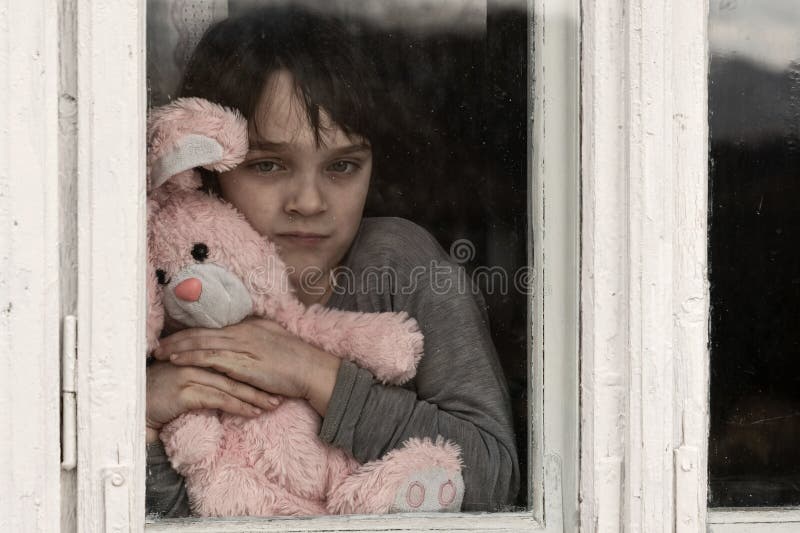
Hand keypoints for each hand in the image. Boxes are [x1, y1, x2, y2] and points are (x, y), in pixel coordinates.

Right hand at [145, 360, 281, 442]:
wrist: (133, 406)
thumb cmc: (158, 393)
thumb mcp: (184, 378)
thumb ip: (204, 373)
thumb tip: (227, 378)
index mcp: (197, 354)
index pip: (231, 361)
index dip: (253, 370)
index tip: (274, 379)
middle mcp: (196, 361)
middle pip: (235, 372)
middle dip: (260, 383)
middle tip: (281, 392)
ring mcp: (191, 374)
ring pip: (230, 385)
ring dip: (254, 396)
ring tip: (272, 404)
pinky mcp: (186, 390)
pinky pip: (218, 399)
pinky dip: (238, 406)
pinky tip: (252, 413)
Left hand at [152, 317, 341, 414]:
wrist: (312, 369)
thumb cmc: (297, 361)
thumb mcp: (276, 342)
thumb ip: (258, 340)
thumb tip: (246, 342)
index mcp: (251, 324)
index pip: (214, 325)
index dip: (191, 330)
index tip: (173, 334)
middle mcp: (243, 330)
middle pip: (202, 331)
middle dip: (176, 336)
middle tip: (154, 342)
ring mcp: (242, 345)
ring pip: (201, 342)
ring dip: (177, 346)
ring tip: (157, 352)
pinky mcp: (241, 361)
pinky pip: (209, 357)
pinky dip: (189, 357)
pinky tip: (175, 360)